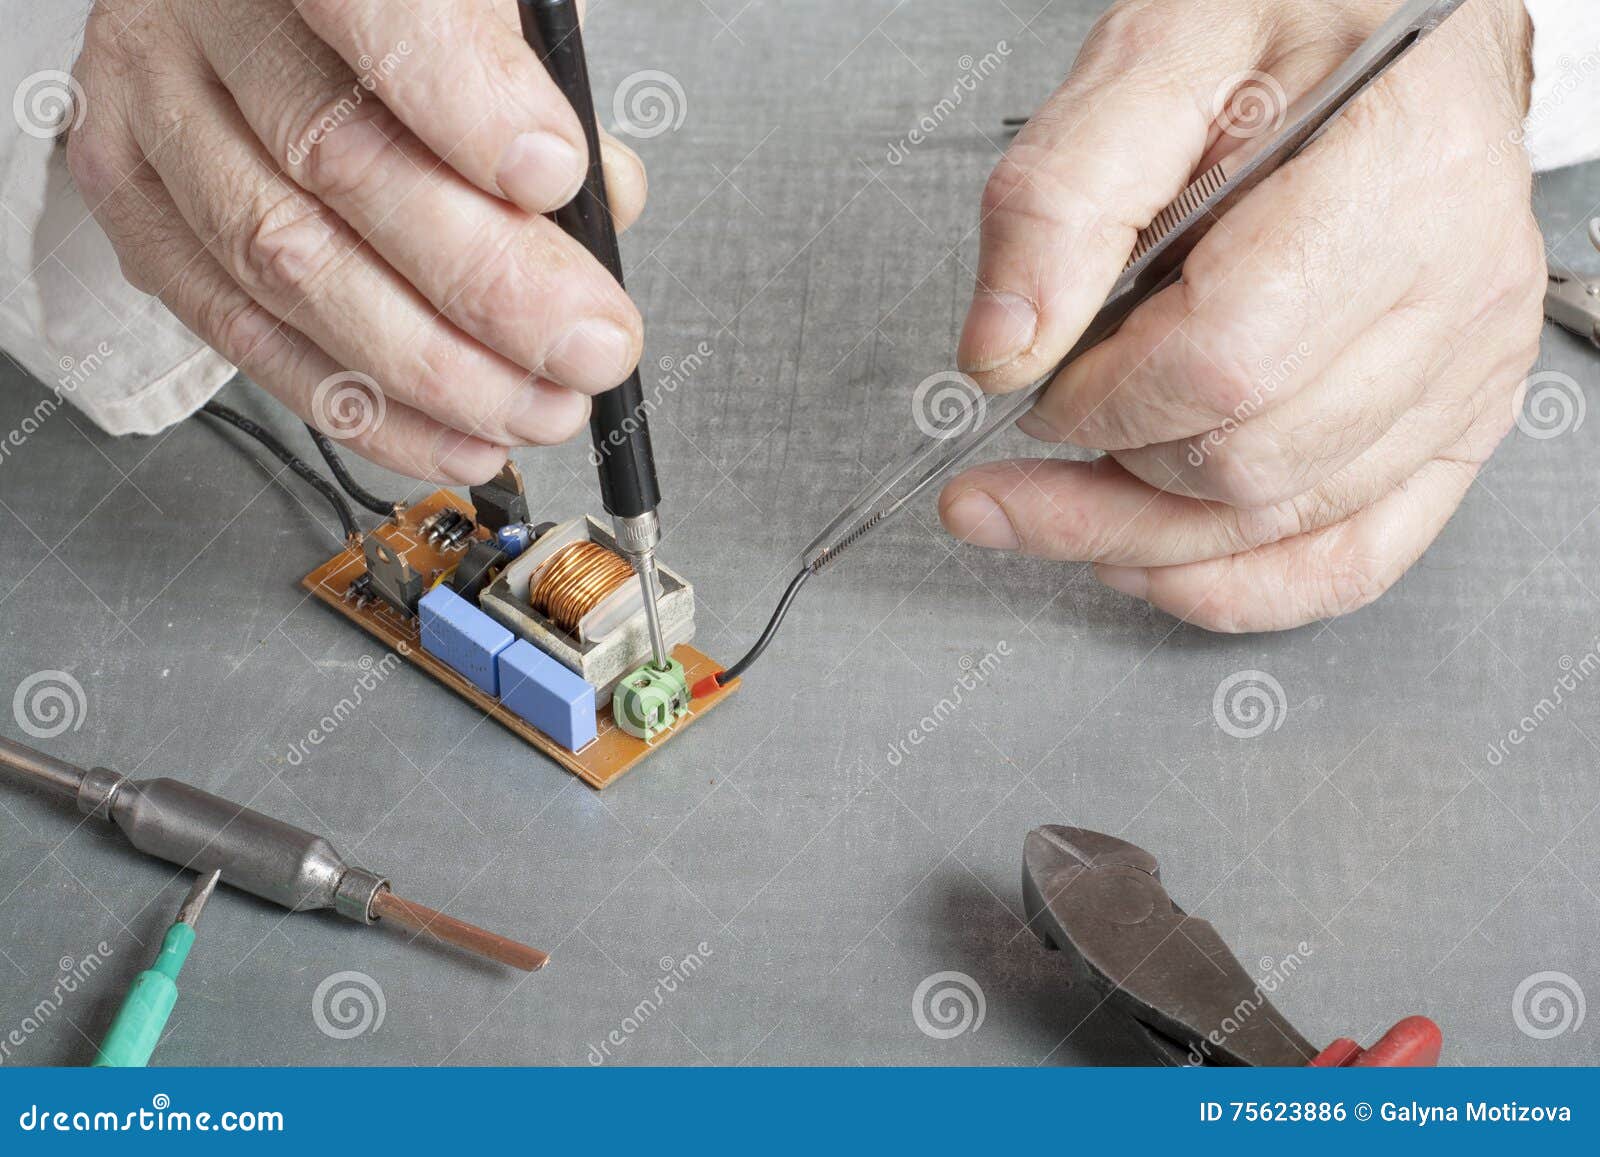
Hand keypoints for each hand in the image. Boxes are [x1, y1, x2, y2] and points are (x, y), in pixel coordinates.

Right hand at [66, 0, 647, 482]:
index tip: (553, 175)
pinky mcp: (135, 204)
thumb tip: (599, 204)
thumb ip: (540, 80)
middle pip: (335, 158)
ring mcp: (154, 108)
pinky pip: (242, 333)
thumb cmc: (403, 9)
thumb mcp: (492, 2)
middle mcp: (201, 11)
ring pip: (284, 264)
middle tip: (585, 344)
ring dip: (433, 368)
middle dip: (486, 281)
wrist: (273, 7)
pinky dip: (363, 406)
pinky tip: (453, 436)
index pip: (370, 5)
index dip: (462, 100)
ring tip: (536, 407)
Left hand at [939, 0, 1545, 631]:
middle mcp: (1456, 282)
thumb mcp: (1154, 57)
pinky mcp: (1453, 427)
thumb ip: (1060, 199)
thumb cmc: (1297, 25)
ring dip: (1139, 543)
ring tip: (1046, 516)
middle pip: (1250, 463)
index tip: (1037, 390)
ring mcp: (1466, 368)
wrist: (1401, 36)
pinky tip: (1146, 564)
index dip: (1103, 401)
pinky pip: (1352, 560)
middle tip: (1006, 477)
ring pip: (1283, 525)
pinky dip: (1235, 587)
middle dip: (1097, 488)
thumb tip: (1001, 350)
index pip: (1227, 358)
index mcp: (1395, 170)